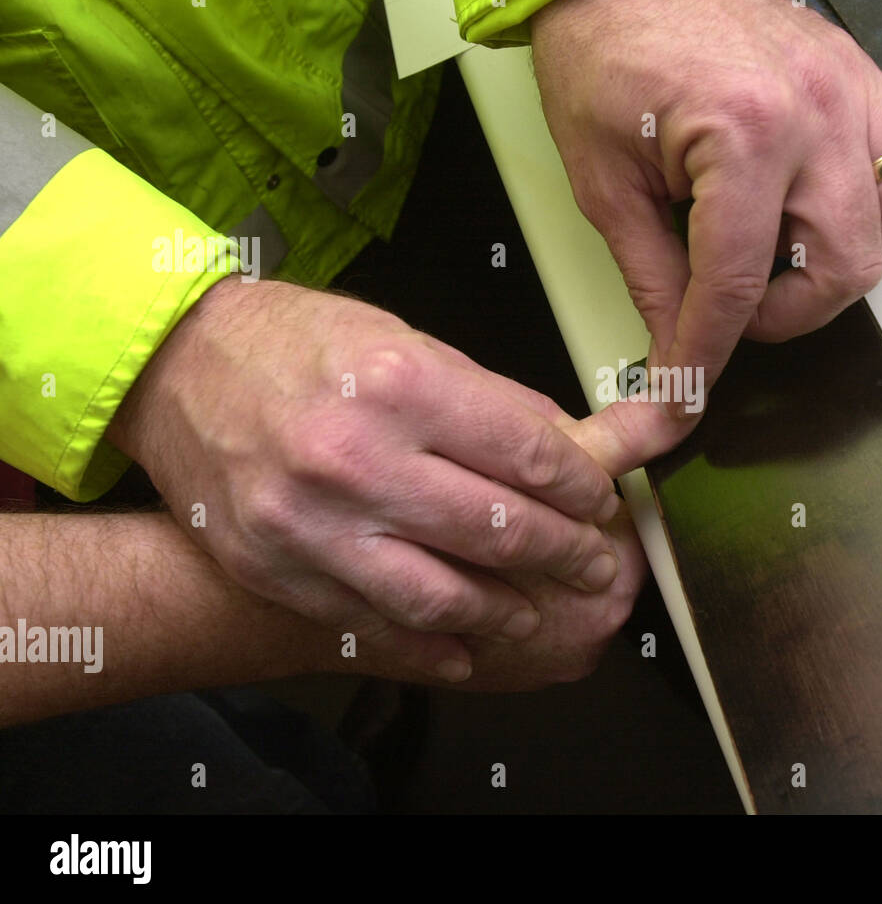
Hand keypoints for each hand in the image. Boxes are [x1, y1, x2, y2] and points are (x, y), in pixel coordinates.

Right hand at [108, 277, 629, 682]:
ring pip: (443, 593)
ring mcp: (310, 522)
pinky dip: (430, 643)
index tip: (601, 501)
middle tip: (595, 562)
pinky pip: (373, 623)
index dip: (585, 488)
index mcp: (399, 383)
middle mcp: (355, 456)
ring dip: (508, 609)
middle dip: (567, 552)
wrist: (174, 365)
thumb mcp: (407, 341)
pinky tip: (465, 645)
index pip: (530, 455)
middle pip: (499, 528)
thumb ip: (496, 402)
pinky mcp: (277, 567)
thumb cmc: (294, 343)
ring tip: (536, 606)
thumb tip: (576, 448)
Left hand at [532, 0, 881, 400]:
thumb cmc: (605, 55)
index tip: (688, 386)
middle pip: (842, 268)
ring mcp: (849, 91)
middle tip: (733, 313)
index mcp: (743, 135)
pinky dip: (865, 208)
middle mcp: (815, 113)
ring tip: (777, 258)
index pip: (737, 284)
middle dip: (785, 315)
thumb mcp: (607, 184)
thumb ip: (652, 276)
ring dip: (837, 263)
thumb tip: (675, 345)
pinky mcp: (860, 80)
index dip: (708, 349)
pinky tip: (811, 207)